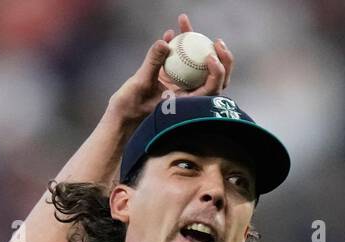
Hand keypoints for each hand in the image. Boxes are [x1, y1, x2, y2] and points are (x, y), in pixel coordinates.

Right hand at [107, 13, 233, 123]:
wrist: (122, 115)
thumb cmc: (131, 107)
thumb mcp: (141, 84)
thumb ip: (153, 63)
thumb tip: (164, 42)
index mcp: (189, 103)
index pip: (212, 89)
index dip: (218, 72)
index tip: (210, 57)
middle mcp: (189, 94)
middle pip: (214, 76)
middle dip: (222, 58)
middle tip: (216, 41)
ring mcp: (182, 85)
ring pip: (197, 64)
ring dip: (195, 43)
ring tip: (186, 23)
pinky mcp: (172, 78)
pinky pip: (180, 60)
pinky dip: (177, 46)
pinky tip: (169, 32)